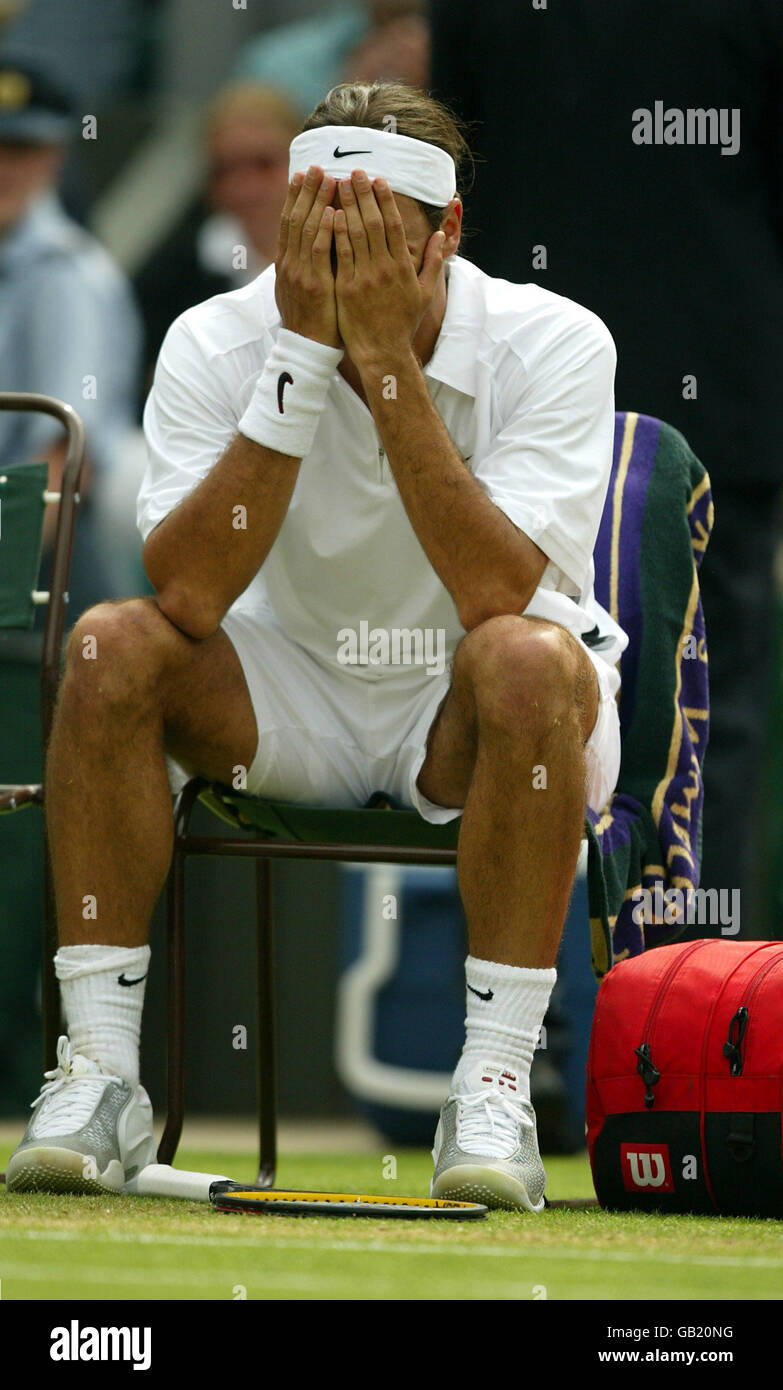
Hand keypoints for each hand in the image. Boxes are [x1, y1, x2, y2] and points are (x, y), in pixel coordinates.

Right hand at [274, 165, 339, 347]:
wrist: (308, 349)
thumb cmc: (312, 319)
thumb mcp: (303, 287)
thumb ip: (307, 262)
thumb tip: (314, 241)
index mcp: (286, 263)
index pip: (289, 221)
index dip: (295, 196)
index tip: (302, 174)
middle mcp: (289, 264)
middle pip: (295, 218)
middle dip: (306, 191)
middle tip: (316, 166)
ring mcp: (300, 274)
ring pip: (306, 229)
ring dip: (316, 202)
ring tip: (327, 178)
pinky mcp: (314, 285)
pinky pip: (319, 252)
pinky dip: (324, 230)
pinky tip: (332, 212)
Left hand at [333, 171, 445, 367]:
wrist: (383, 351)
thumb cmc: (403, 323)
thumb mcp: (424, 293)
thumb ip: (432, 262)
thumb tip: (440, 236)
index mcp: (403, 267)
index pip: (393, 224)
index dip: (386, 199)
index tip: (378, 179)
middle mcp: (385, 269)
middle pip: (373, 222)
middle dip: (363, 194)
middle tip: (354, 171)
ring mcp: (364, 278)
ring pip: (356, 234)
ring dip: (347, 206)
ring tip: (338, 184)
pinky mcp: (346, 288)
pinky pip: (341, 254)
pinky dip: (336, 232)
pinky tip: (329, 213)